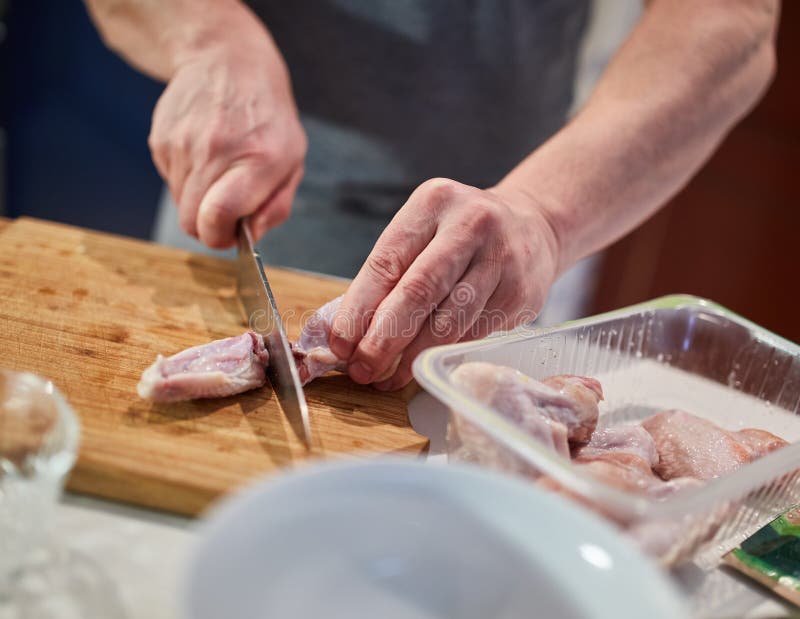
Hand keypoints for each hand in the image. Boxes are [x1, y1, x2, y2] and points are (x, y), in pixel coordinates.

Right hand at [148, 38, 305, 247]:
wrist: (228, 60)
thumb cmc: (268, 118)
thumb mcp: (292, 161)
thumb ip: (275, 207)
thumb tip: (250, 238)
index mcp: (257, 160)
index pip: (216, 217)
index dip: (220, 237)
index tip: (231, 234)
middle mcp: (215, 151)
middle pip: (192, 221)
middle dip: (209, 226)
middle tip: (228, 208)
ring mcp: (182, 144)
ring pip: (180, 204)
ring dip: (199, 200)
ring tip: (219, 170)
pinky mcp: (160, 139)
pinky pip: (170, 181)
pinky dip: (186, 179)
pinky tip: (203, 153)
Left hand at [328, 178, 561, 389]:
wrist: (531, 227)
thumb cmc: (459, 237)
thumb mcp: (423, 233)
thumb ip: (388, 275)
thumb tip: (346, 335)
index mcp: (433, 202)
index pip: (386, 262)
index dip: (358, 310)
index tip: (340, 345)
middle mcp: (471, 225)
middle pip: (418, 292)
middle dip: (383, 340)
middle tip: (361, 369)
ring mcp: (502, 259)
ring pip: (448, 322)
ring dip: (411, 358)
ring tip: (387, 377)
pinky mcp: (521, 293)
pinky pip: (473, 334)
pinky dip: (442, 355)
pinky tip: (423, 364)